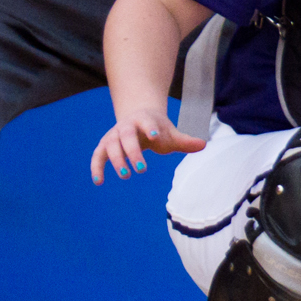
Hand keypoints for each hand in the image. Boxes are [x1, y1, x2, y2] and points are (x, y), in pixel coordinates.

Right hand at [91, 107, 206, 183]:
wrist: (137, 118)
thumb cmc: (156, 129)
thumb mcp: (170, 133)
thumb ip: (184, 140)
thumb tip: (204, 145)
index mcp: (144, 120)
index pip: (146, 122)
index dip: (150, 128)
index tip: (156, 136)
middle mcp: (126, 126)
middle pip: (126, 137)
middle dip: (132, 152)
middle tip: (141, 169)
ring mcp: (113, 135)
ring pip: (111, 146)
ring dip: (117, 161)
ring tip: (126, 175)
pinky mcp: (105, 146)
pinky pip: (97, 156)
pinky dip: (96, 167)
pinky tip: (98, 182)